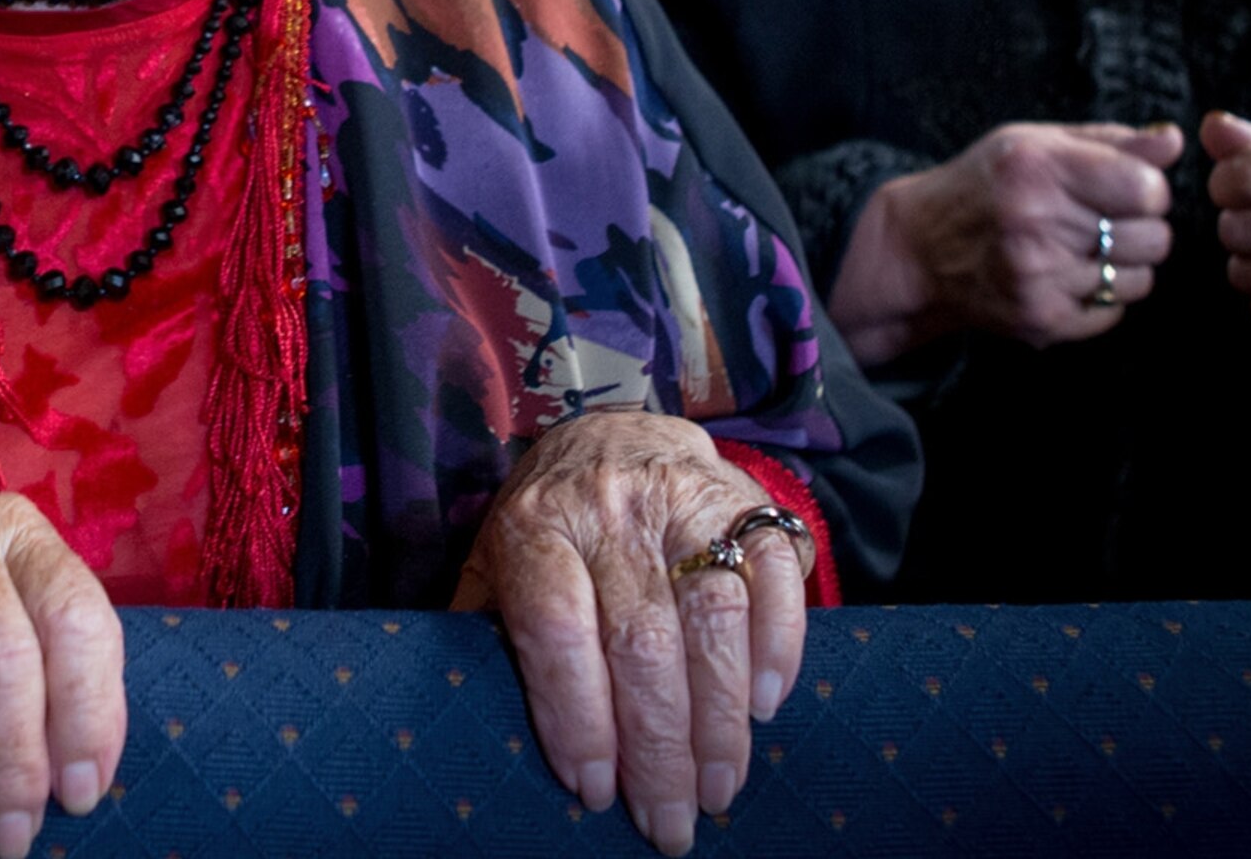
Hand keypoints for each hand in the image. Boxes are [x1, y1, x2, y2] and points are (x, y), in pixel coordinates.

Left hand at [450, 409, 809, 854]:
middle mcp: (609, 508)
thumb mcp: (495, 559)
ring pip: (711, 618)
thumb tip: (474, 715)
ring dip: (720, 718)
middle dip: (659, 748)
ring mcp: (682, 499)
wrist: (616, 430)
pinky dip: (776, 647)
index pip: (557, 630)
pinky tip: (764, 706)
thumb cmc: (551, 522)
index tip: (593, 789)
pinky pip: (773, 575)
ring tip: (718, 787)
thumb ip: (486, 627)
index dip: (576, 717)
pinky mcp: (745, 500)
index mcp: (537, 525)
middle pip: (641, 642)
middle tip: (669, 821)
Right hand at [831, 121, 1180, 360]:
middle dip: (1140, 227)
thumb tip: (1175, 142)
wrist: (920, 249)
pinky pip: (1115, 312)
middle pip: (1155, 238)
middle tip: (1103, 220)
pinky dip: (1102, 296)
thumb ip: (1110, 141)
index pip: (1147, 189)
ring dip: (1124, 264)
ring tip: (1083, 248)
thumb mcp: (1036, 143)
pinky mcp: (1042, 320)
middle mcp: (1036, 224)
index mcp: (1038, 169)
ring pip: (1141, 278)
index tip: (1124, 187)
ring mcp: (1039, 278)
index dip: (1147, 188)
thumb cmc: (986, 185)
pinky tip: (1068, 276)